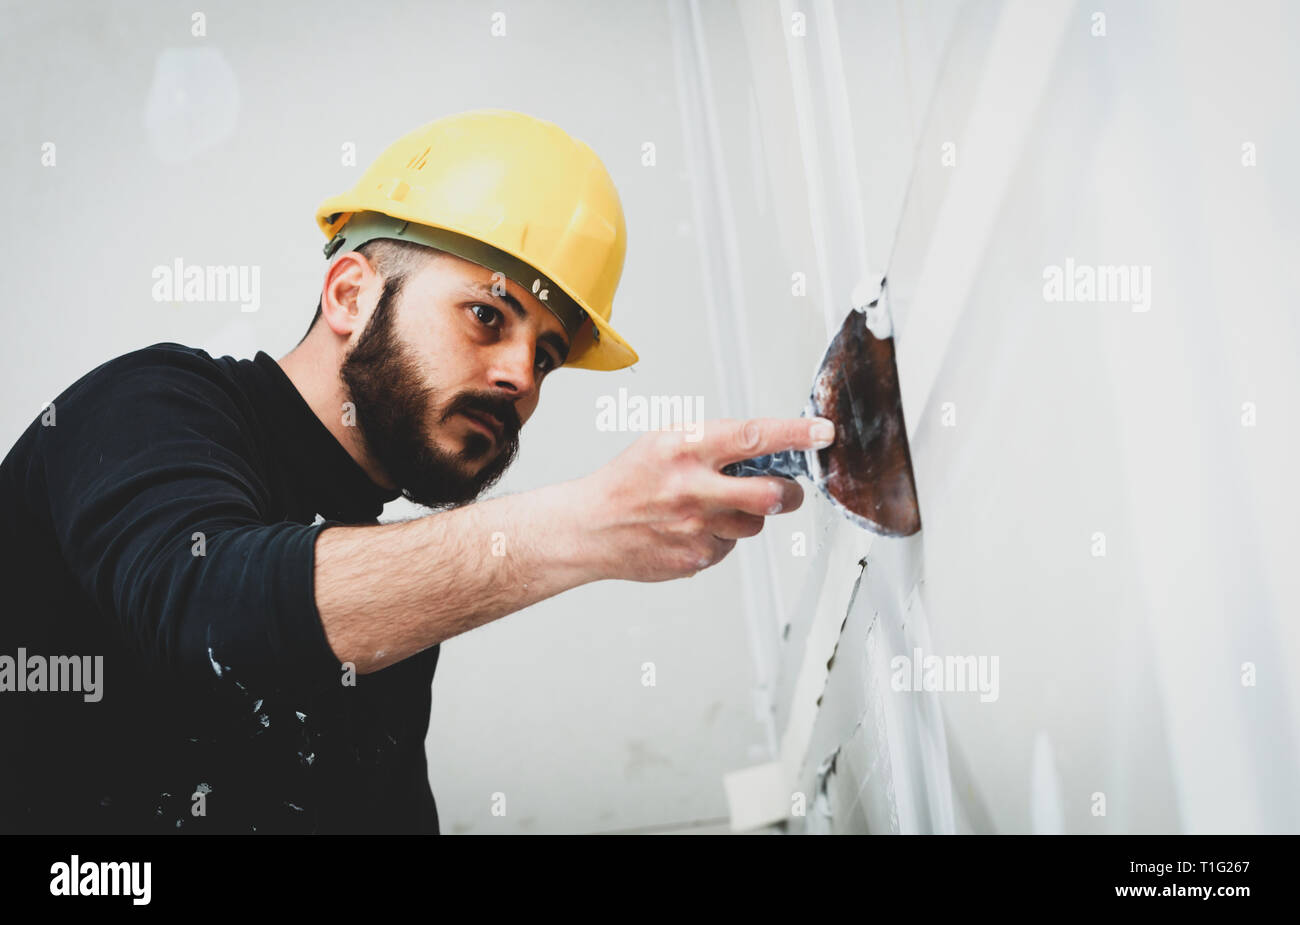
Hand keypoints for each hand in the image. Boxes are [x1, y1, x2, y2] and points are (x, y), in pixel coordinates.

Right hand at [576, 417, 834, 581]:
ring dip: (748, 515)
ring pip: (755, 524)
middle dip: (789, 491)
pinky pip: (730, 546)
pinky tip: (692, 529)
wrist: (590, 527)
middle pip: (770, 494)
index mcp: (686, 449)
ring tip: (715, 507)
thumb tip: (766, 444)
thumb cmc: (630, 479)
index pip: (753, 436)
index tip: (822, 433)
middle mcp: (693, 488)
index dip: (795, 435)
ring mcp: (695, 528)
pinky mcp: (696, 559)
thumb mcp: (665, 439)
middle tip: (787, 489)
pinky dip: (721, 537)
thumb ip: (714, 439)